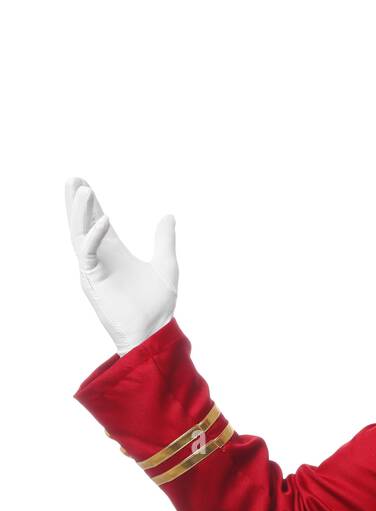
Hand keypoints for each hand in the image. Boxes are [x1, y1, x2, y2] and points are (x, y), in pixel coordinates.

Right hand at [65, 178, 178, 354]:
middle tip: (73, 178)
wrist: (154, 331)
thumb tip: (168, 216)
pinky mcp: (93, 280)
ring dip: (79, 212)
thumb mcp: (166, 265)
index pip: (98, 222)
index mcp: (116, 253)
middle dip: (77, 202)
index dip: (93, 204)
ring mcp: (94, 269)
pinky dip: (93, 235)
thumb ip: (164, 240)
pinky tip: (103, 220)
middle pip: (83, 224)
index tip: (85, 184)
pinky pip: (88, 253)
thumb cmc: (158, 305)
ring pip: (79, 234)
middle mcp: (101, 259)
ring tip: (80, 189)